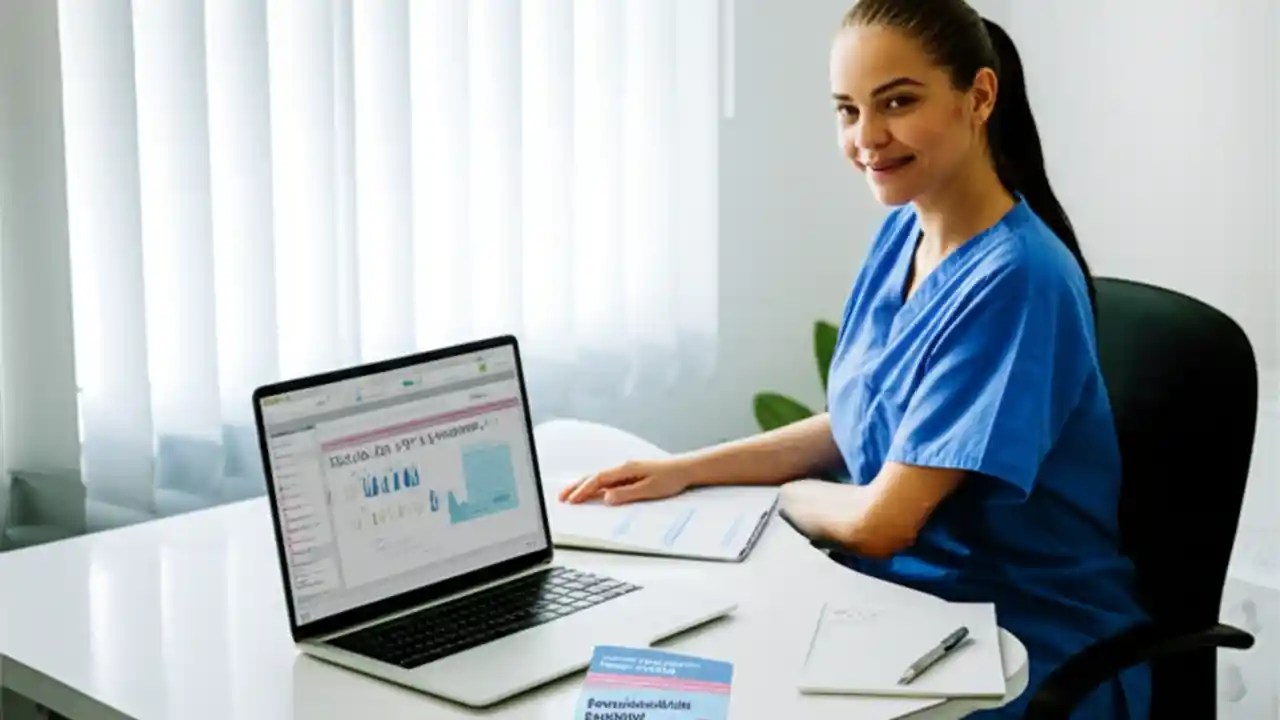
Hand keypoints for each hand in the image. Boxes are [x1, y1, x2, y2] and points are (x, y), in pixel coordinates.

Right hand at [557, 457, 697, 505]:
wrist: (686, 469)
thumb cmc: (671, 478)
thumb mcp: (650, 489)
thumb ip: (627, 494)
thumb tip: (606, 499)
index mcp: (626, 469)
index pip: (599, 480)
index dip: (584, 490)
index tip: (572, 500)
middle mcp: (624, 468)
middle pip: (594, 477)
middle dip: (577, 487)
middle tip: (561, 498)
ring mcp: (627, 471)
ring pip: (599, 478)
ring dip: (584, 486)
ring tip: (570, 496)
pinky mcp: (631, 475)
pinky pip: (608, 481)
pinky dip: (596, 486)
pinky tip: (592, 493)